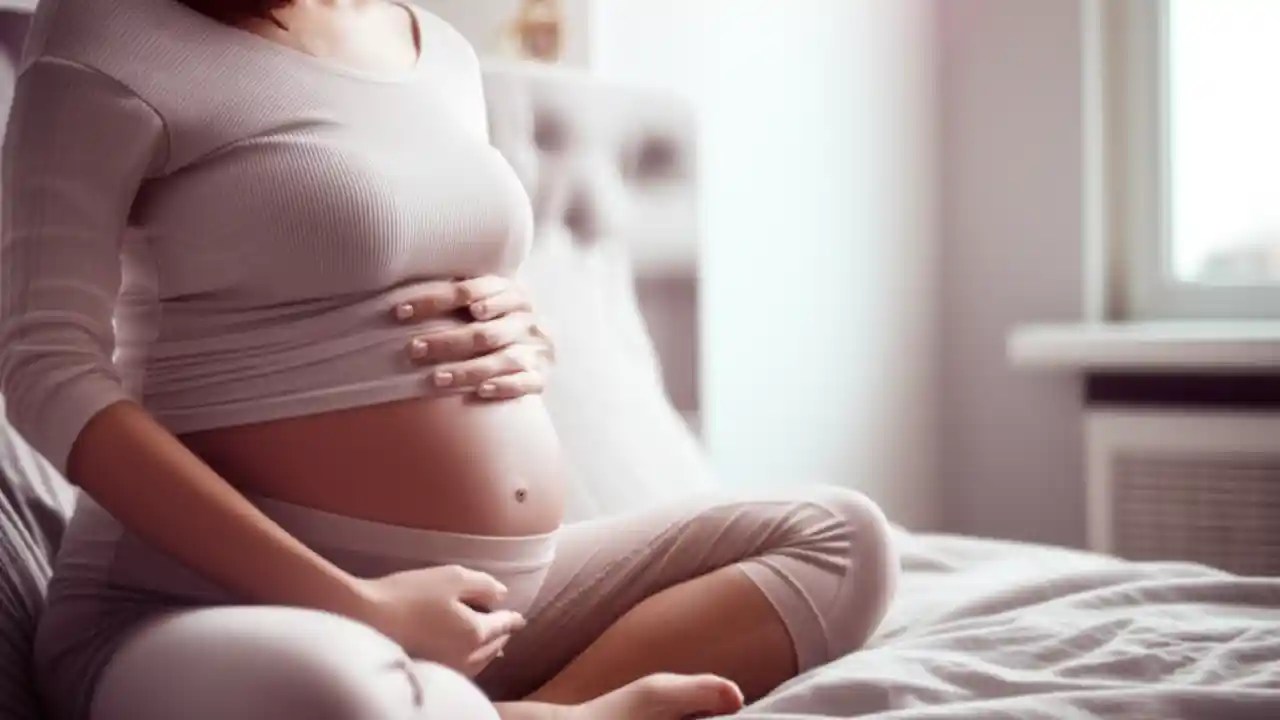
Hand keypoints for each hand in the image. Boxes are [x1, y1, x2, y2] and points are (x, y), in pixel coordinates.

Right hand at [358, 564, 525, 676]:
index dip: (512, 618)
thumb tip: (502, 595)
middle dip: (502, 635)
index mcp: (476, 632)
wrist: (367, 618)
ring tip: (493, 643)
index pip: (503, 624)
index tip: (520, 617)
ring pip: (480, 662)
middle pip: (495, 646)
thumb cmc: (410, 594)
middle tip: (508, 627)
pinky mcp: (432, 672)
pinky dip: (473, 660)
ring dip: (489, 650)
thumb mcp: (452, 578)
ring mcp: (450, 669)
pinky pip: (463, 668)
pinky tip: (467, 655)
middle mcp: (468, 657)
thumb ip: (483, 584)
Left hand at [390, 276, 554, 399]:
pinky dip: (503, 386)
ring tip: (436, 379)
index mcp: (510, 292)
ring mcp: (536, 348)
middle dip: (445, 342)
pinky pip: (525, 382)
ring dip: (467, 370)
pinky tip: (480, 391)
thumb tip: (398, 299)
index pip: (468, 293)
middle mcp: (526, 319)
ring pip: (501, 359)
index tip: (400, 313)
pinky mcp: (541, 376)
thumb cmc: (497, 322)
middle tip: (413, 350)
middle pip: (482, 331)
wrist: (538, 347)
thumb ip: (454, 296)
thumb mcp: (483, 301)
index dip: (432, 302)